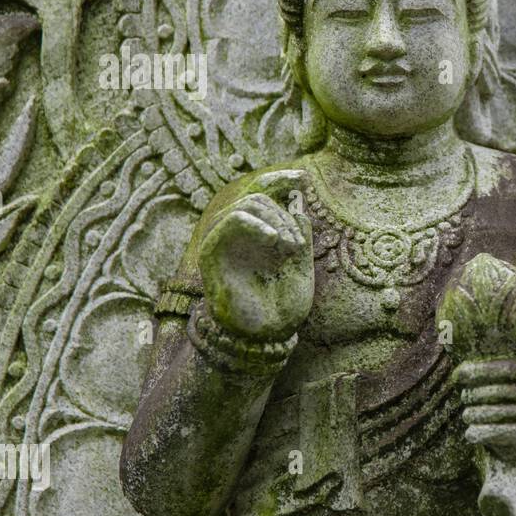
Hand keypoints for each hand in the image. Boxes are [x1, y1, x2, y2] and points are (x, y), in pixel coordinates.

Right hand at [199, 189, 312, 341]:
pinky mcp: (212, 253)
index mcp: (259, 235)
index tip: (303, 178)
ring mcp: (224, 242)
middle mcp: (239, 236)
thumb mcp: (300, 264)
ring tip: (289, 247)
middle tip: (297, 245)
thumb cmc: (283, 306)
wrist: (266, 337)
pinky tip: (274, 239)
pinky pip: (230, 221)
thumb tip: (298, 205)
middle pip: (257, 196)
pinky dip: (255, 223)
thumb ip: (298, 234)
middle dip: (284, 214)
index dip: (280, 180)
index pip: (263, 194)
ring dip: (275, 220)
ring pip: (245, 205)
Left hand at [455, 358, 515, 455]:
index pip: (508, 368)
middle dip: (477, 394)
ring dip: (477, 414)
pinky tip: (470, 433)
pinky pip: (506, 433)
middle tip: (464, 398)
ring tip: (466, 415)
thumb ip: (495, 377)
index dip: (483, 370)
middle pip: (501, 391)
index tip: (459, 374)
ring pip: (500, 413)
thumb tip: (458, 373)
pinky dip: (484, 433)